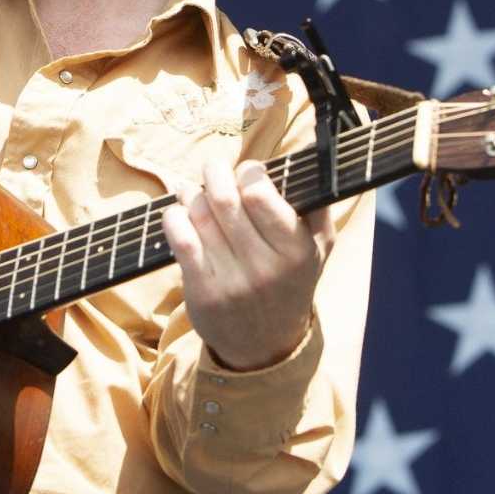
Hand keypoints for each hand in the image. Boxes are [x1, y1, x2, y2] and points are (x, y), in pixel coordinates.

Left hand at [160, 158, 333, 370]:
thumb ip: (318, 203)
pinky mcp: (202, 291)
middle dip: (214, 172)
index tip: (248, 171)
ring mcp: (230, 280)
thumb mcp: (319, 248)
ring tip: (195, 191)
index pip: (259, 193)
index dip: (248, 171)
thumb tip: (313, 148)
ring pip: (199, 214)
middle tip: (214, 169)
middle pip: (224, 198)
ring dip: (192, 193)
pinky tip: (180, 213)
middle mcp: (263, 266)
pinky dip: (174, 216)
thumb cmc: (291, 282)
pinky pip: (179, 238)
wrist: (267, 345)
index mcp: (295, 249)